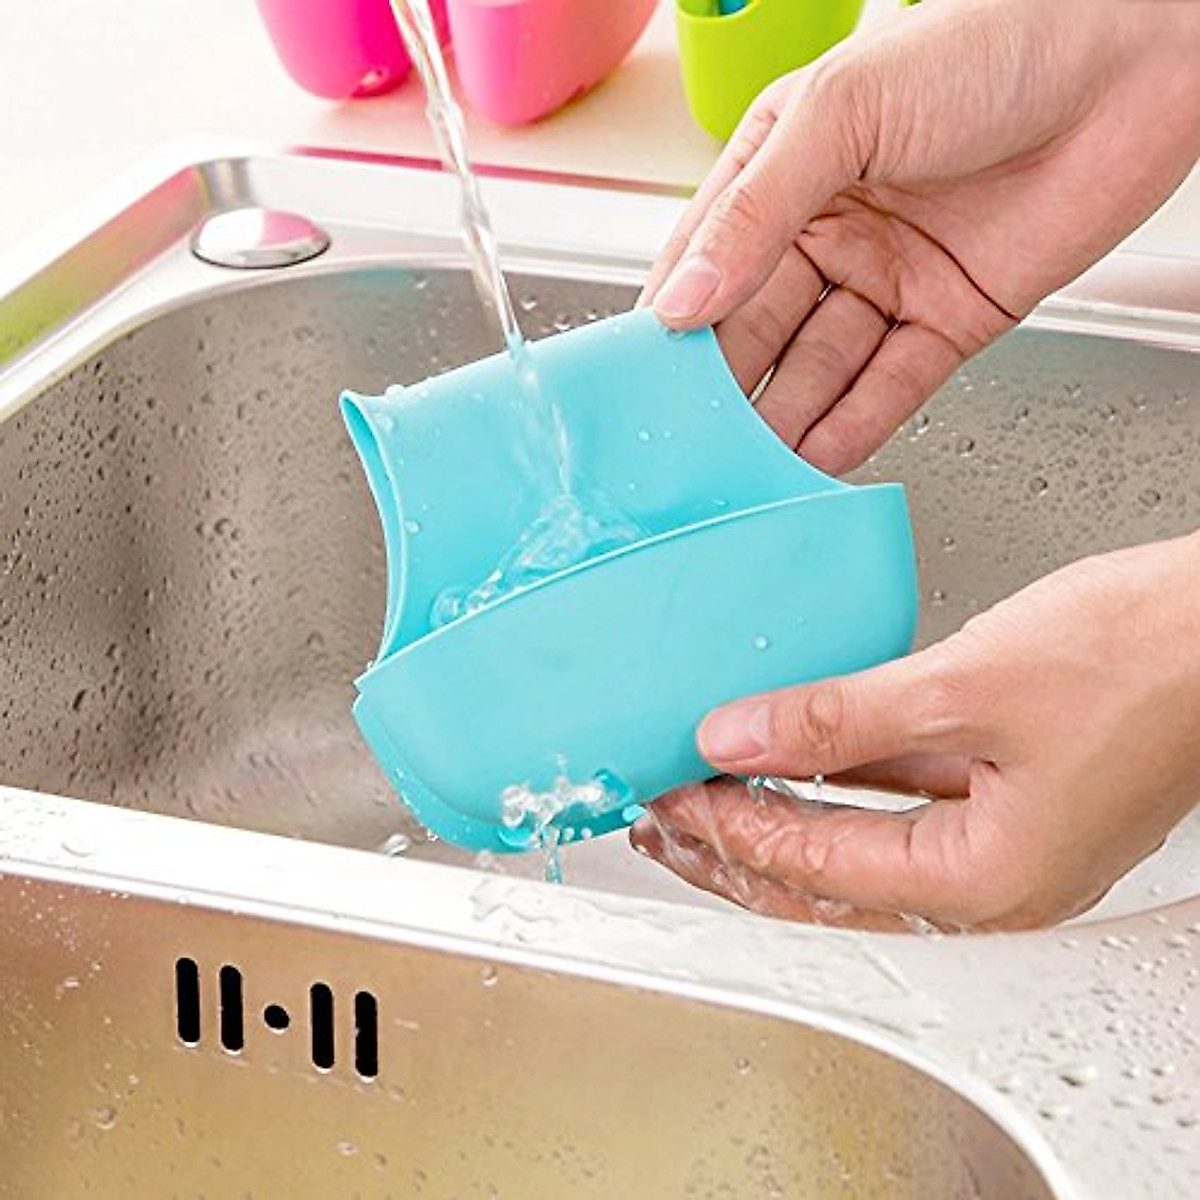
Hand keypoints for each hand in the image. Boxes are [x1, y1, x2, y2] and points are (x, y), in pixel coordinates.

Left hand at [631, 534, 1199, 929]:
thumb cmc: (1149, 659)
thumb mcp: (967, 685)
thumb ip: (839, 720)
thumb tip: (735, 735)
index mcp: (981, 882)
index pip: (810, 865)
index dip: (725, 827)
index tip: (663, 791)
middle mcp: (990, 886)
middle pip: (823, 882)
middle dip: (734, 846)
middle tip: (659, 814)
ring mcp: (1001, 845)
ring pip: (854, 844)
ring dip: (777, 814)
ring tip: (704, 787)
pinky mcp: (1008, 798)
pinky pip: (896, 805)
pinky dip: (834, 783)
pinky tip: (788, 754)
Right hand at [643, 0, 1199, 473]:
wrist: (1138, 55)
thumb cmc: (994, 40)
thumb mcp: (842, 114)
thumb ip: (755, 214)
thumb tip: (681, 299)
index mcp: (784, 170)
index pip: (706, 263)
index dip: (669, 324)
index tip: (638, 383)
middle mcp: (830, 231)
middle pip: (757, 329)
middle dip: (723, 388)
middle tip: (687, 443)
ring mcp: (888, 280)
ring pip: (817, 368)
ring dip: (781, 419)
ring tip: (741, 469)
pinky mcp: (948, 320)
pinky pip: (887, 386)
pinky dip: (852, 426)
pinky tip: (814, 459)